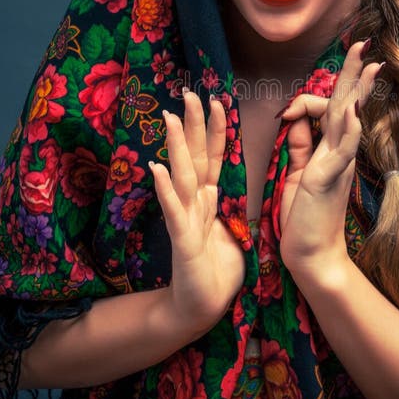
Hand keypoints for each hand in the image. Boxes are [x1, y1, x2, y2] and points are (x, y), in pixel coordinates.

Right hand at [150, 93, 244, 338]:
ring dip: (176, 147)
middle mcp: (195, 202)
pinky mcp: (182, 240)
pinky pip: (174, 211)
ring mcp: (186, 219)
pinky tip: (157, 170)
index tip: (218, 99)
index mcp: (210, 198)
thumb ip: (233, 207)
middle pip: (194, 156)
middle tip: (189, 92)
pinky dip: (166, 190)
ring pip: (182, 176)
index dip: (215, 129)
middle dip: (192, 125)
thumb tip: (241, 187)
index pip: (213, 156)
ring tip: (170, 119)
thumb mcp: (236, 231)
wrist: (203, 306)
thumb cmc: (220, 269)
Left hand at [279, 42, 381, 278]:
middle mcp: (339, 153)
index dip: (308, 100)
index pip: (329, 111)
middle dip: (354, 74)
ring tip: (368, 65)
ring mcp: (338, 165)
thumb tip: (296, 118)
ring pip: (349, 120)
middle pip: (348, 104)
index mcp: (331, 150)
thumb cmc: (304, 217)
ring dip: (358, 91)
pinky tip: (355, 112)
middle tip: (365, 47)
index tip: (286, 110)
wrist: (312, 256)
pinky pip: (343, 150)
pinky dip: (350, 130)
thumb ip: (301, 145)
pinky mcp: (329, 179)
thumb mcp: (300, 173)